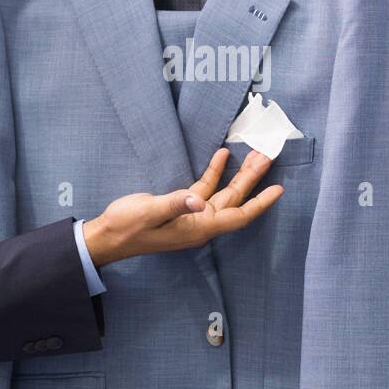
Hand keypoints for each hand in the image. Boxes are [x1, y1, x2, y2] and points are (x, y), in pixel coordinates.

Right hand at [82, 148, 281, 266]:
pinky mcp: (182, 207)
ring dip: (238, 174)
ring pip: (224, 193)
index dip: (260, 203)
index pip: (238, 216)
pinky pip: (206, 189)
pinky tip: (222, 156)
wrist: (109, 236)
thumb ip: (174, 204)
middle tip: (269, 156)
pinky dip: (215, 172)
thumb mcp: (149, 212)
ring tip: (254, 153)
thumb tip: (199, 199)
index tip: (279, 189)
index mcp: (198, 227)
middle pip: (236, 200)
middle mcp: (201, 223)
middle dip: (253, 179)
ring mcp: (193, 216)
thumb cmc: (127, 227)